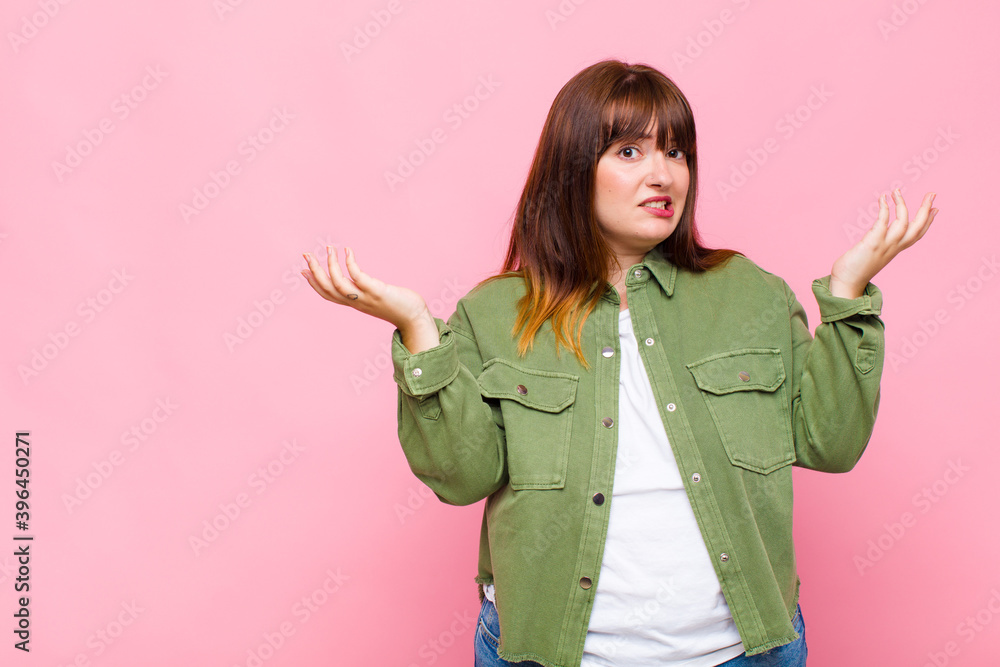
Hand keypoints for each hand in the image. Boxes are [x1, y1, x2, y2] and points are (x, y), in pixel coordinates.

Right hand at [301, 246, 430, 329]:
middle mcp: (356, 302)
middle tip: (306, 254)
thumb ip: (364, 291)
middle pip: (328, 288)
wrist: (414, 318)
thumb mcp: (375, 299)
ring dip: (330, 265)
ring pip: (338, 283)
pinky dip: (350, 263)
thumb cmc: (399, 306)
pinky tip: (348, 250)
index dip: (313, 283)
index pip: (328, 295)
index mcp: (354, 303)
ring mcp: (366, 298)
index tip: (302, 270)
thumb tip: (359, 281)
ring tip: (329, 248)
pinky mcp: (377, 292)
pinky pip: (358, 277)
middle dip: (314, 271)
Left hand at [830, 189, 938, 297]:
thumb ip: (878, 246)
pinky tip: (882, 198)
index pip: (917, 235)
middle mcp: (893, 248)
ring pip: (903, 223)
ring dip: (902, 204)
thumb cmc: (854, 270)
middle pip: (917, 228)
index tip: (935, 208)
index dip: (928, 222)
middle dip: (926, 210)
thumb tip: (874, 238)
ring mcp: (884, 245)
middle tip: (932, 193)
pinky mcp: (873, 243)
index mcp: (895, 250)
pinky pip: (883, 222)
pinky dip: (885, 208)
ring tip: (896, 191)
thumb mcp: (872, 256)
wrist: (846, 284)